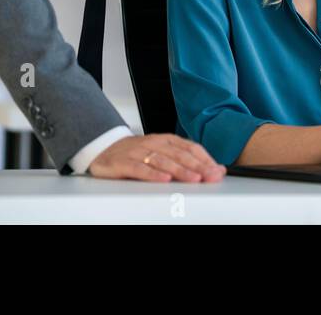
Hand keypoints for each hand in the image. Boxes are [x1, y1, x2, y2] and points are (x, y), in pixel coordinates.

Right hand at [87, 133, 225, 181]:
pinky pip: (140, 168)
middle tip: (211, 176)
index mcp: (166, 140)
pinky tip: (164, 179)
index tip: (217, 171)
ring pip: (163, 161)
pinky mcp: (123, 162)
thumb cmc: (136, 154)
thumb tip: (214, 169)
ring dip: (180, 170)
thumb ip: (185, 160)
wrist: (103, 149)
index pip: (190, 148)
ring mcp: (138, 152)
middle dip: (198, 166)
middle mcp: (154, 143)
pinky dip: (153, 174)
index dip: (205, 159)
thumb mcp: (162, 153)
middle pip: (179, 154)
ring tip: (194, 179)